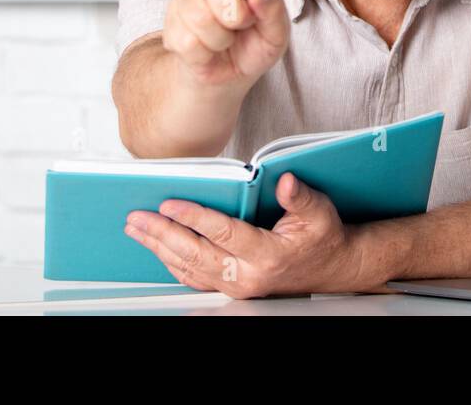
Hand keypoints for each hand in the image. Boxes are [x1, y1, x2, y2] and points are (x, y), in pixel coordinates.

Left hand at [124, 172, 363, 297]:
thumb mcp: (319, 212)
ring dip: (159, 248)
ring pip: (189, 269)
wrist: (333, 269)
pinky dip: (171, 262)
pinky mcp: (232, 289)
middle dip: (162, 234)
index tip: (169, 203)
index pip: (223, 233)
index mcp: (268, 254)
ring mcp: (237, 286)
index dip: (194, 217)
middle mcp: (248, 275)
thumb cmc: (323, 237)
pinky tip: (158, 247)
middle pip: (195, 254)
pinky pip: (194, 278)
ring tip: (137, 229)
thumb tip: (285, 181)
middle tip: (137, 217)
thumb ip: (299, 197)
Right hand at [161, 0, 289, 94]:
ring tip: (225, 41)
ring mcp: (185, 0)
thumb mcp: (275, 33)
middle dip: (236, 14)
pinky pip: (189, 41)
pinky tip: (208, 51)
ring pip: (200, 16)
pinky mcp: (170, 27)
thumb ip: (273, 7)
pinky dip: (205, 54)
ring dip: (221, 39)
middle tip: (241, 26)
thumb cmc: (252, 48)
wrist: (225, 79)